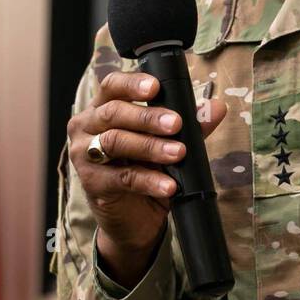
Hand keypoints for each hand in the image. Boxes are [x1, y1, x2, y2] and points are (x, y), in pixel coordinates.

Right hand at [67, 70, 226, 284]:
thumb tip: (215, 109)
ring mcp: (84, 154)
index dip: (132, 84)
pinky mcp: (92, 183)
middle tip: (176, 124)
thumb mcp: (168, 143)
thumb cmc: (146, 167)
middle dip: (147, 117)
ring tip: (178, 153)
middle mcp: (87, 126)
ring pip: (114, 142)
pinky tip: (169, 185)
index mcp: (103, 107)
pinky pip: (122, 178)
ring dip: (150, 147)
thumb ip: (190, 125)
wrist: (133, 216)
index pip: (112, 86)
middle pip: (113, 112)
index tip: (155, 87)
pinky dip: (149, 181)